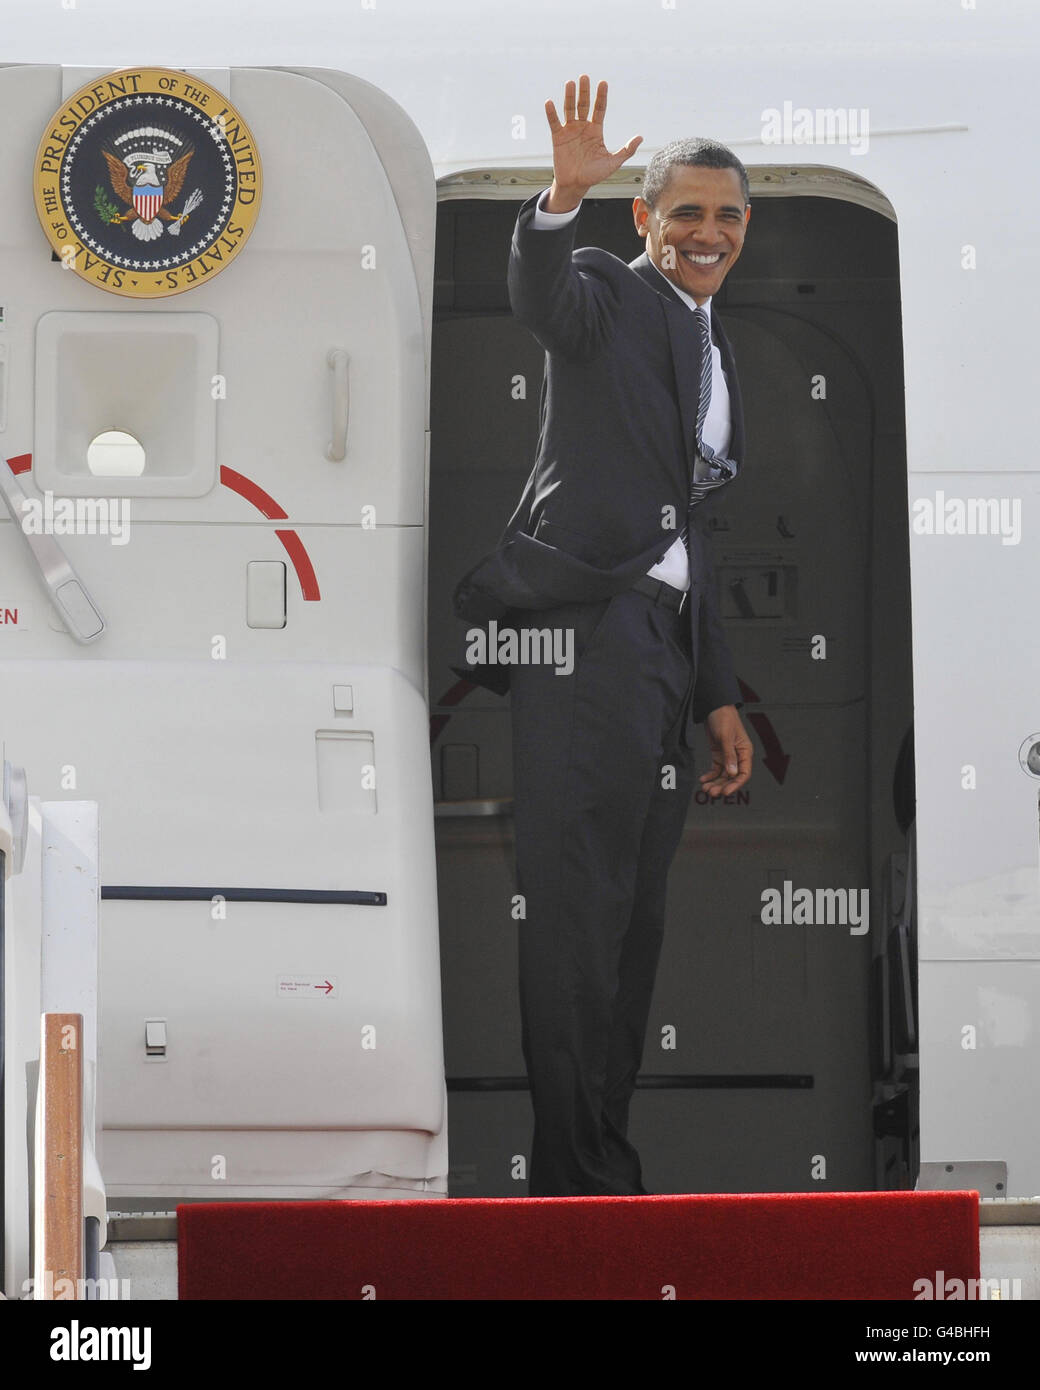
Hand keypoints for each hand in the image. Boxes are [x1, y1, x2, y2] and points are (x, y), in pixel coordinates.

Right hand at [544, 75, 641, 210]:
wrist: (576, 185)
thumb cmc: (594, 175)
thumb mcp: (613, 163)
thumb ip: (626, 150)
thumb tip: (640, 137)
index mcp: (596, 130)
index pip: (599, 109)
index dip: (601, 96)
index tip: (603, 83)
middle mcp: (583, 126)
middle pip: (584, 105)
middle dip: (584, 91)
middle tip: (584, 77)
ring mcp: (570, 131)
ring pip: (569, 109)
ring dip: (569, 96)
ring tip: (570, 83)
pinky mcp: (558, 138)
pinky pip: (554, 123)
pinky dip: (551, 113)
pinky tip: (550, 103)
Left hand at [699, 706, 752, 797]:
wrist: (714, 706)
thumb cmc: (724, 718)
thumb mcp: (725, 737)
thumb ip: (729, 756)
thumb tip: (732, 774)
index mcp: (745, 752)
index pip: (743, 773)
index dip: (735, 784)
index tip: (725, 792)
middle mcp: (738, 756)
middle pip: (732, 777)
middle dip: (722, 786)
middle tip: (711, 793)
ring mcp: (728, 755)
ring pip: (723, 774)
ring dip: (715, 782)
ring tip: (705, 789)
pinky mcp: (718, 753)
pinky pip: (716, 769)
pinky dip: (710, 775)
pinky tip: (703, 780)